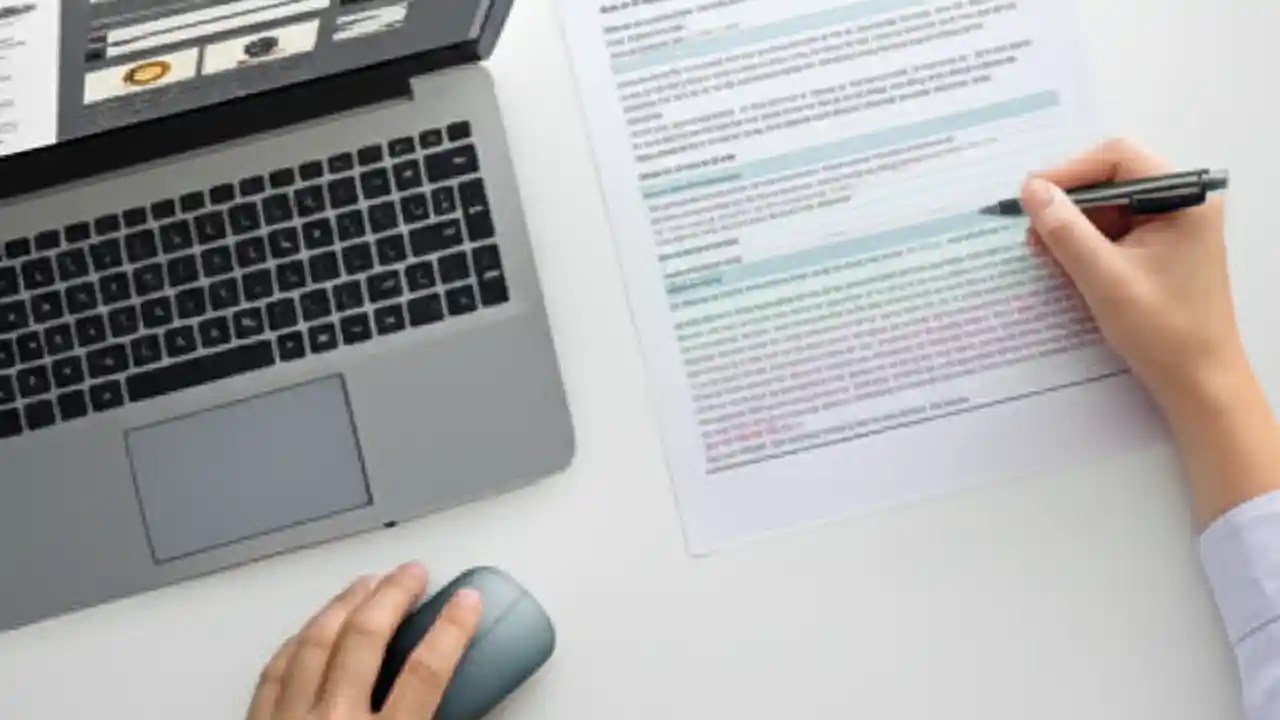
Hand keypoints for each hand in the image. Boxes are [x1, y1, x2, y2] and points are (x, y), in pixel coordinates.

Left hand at [247, 563, 482, 719]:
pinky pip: (276, 671)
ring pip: (316, 642)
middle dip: (393, 595)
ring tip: (366, 584)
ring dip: (345, 604)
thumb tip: (454, 704)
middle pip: (365, 638)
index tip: (466, 601)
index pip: (425, 672)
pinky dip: (299, 640)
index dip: (451, 630)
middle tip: (412, 573)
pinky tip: (312, 628)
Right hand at [1021, 139, 1246, 414]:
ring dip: (1073, 226)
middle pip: (1112, 179)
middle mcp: (1182, 203)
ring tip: (1044, 253)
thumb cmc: (1162, 331)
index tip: (1031, 196)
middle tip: (1032, 230)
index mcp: (1183, 200)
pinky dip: (1086, 244)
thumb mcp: (1104, 279)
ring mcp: (1172, 226)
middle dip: (1069, 203)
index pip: (1119, 157)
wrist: (1198, 381)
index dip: (1070, 171)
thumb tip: (1031, 190)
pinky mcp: (1160, 248)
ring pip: (1108, 206)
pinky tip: (1066, 266)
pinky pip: (1115, 230)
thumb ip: (1065, 230)